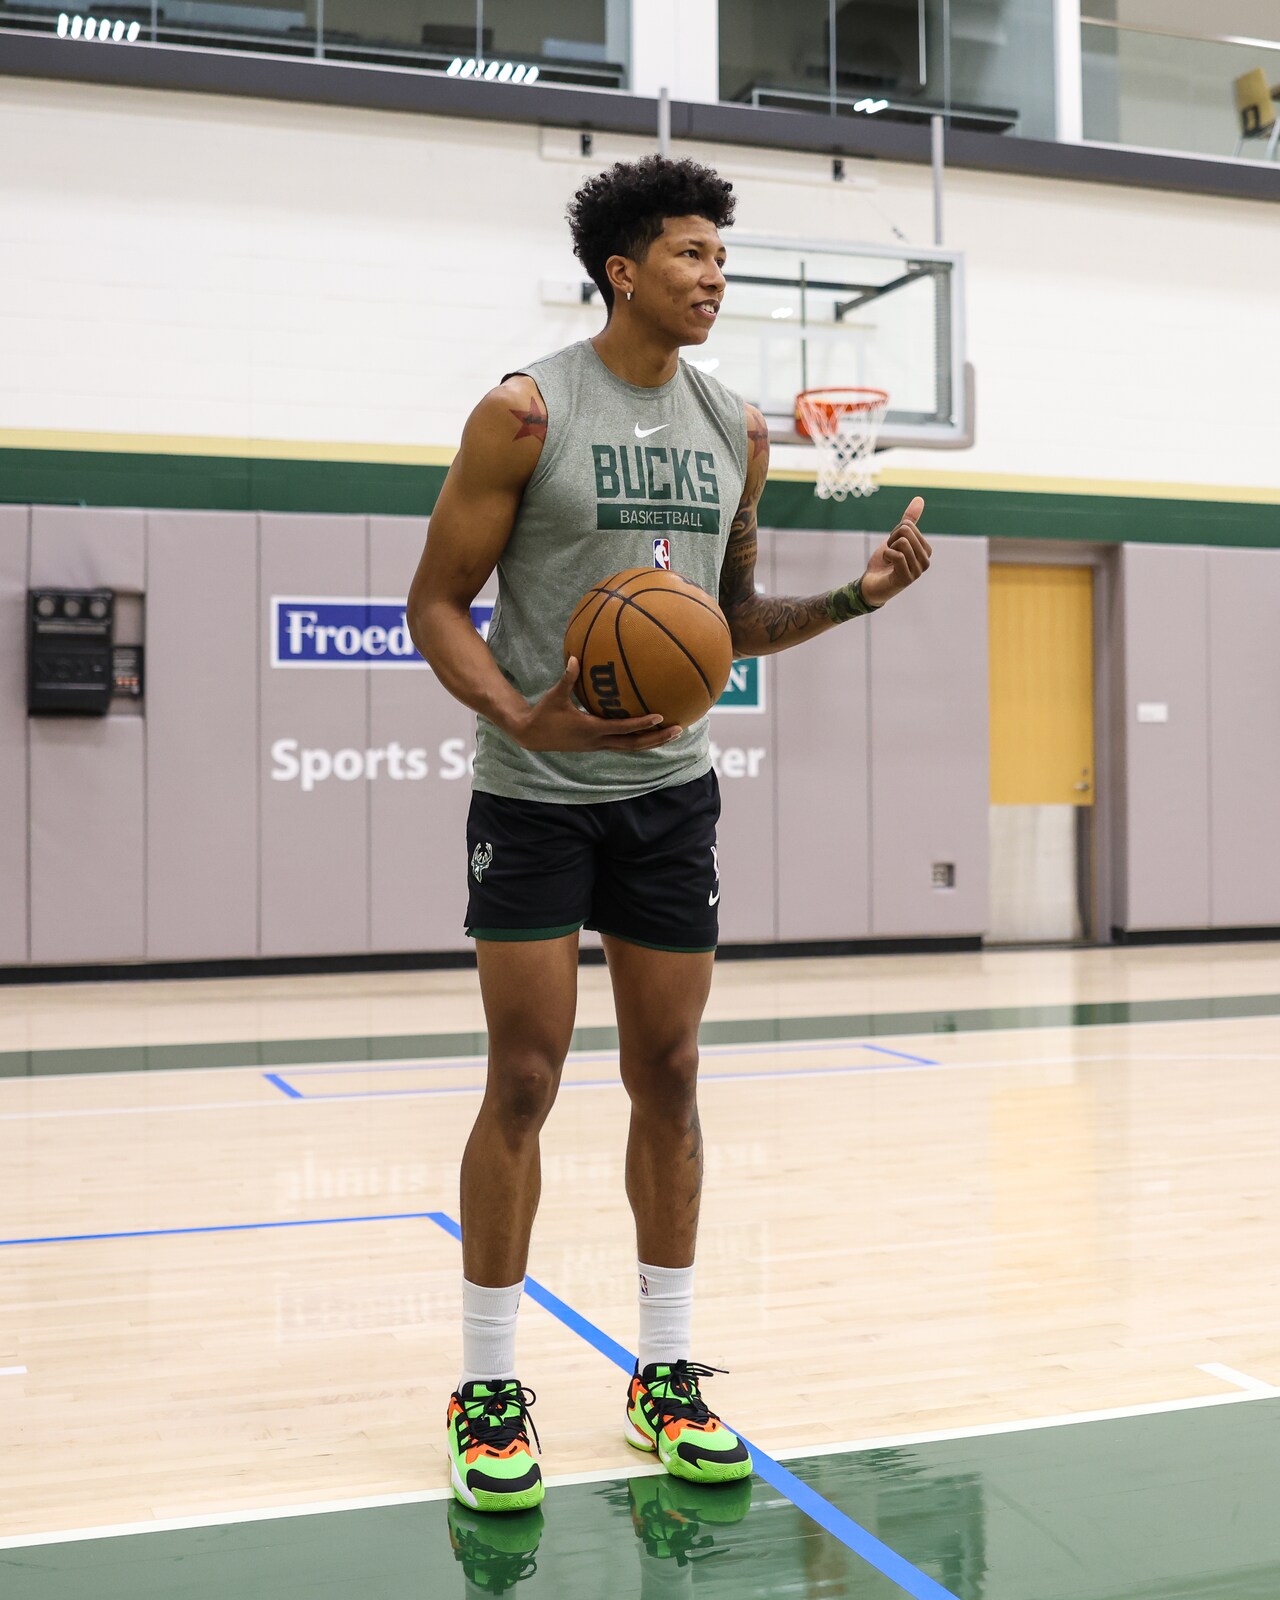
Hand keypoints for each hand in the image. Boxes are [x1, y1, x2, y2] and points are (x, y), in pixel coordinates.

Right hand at [511, 659, 683, 752]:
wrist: (531, 736)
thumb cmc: (544, 714)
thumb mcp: (555, 696)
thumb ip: (567, 678)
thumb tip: (575, 658)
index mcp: (591, 730)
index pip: (622, 728)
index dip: (641, 724)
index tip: (660, 716)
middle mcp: (599, 742)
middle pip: (635, 745)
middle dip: (657, 738)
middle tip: (679, 729)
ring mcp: (599, 746)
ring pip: (632, 748)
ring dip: (653, 742)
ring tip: (673, 733)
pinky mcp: (597, 746)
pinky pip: (623, 744)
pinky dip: (639, 740)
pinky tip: (651, 731)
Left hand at [859, 496, 931, 606]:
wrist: (871, 584)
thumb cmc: (884, 562)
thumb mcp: (896, 537)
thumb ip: (909, 520)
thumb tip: (919, 499)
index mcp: (926, 550)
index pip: (908, 526)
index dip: (895, 533)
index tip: (893, 547)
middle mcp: (925, 561)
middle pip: (906, 531)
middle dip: (891, 540)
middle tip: (890, 554)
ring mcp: (918, 571)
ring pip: (902, 542)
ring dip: (888, 549)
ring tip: (889, 561)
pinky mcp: (907, 578)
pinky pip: (897, 555)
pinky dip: (886, 556)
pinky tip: (887, 566)